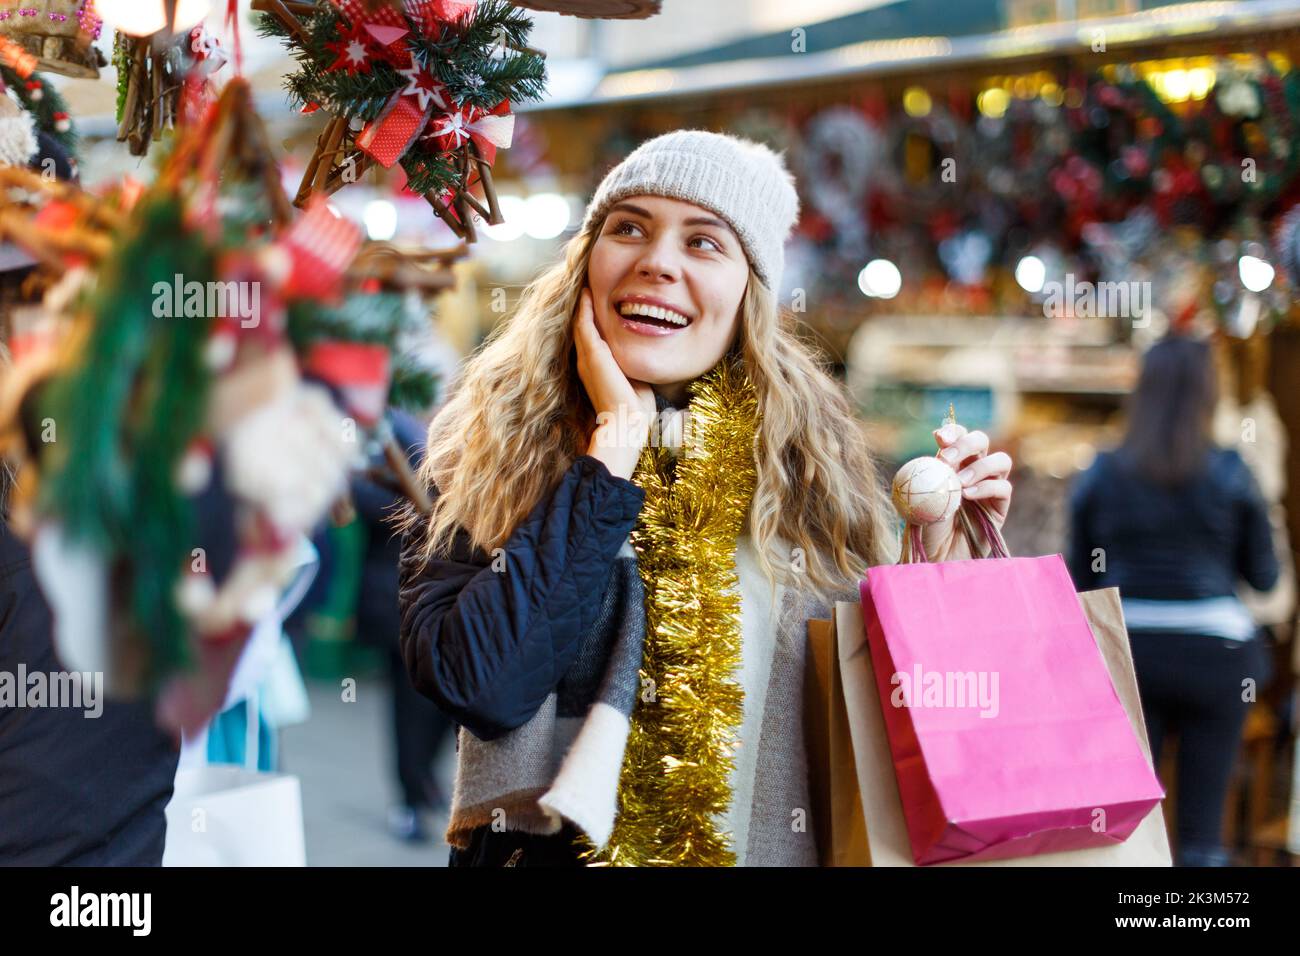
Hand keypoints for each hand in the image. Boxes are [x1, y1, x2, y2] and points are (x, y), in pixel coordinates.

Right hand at [573, 288, 655, 479]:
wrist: (627, 423)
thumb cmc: (635, 410)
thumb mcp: (634, 382)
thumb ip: (633, 368)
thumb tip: (645, 359)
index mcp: (596, 370)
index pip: (591, 340)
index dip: (592, 322)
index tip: (597, 305)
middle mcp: (586, 363)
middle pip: (581, 329)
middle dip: (584, 309)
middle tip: (586, 288)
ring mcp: (587, 357)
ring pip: (580, 323)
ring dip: (582, 304)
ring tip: (584, 286)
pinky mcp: (592, 354)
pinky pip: (583, 323)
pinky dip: (584, 307)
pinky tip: (586, 292)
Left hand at [921, 422, 1013, 560]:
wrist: (936, 556)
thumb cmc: (925, 528)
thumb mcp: (921, 499)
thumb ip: (932, 476)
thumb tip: (939, 455)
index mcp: (951, 463)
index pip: (957, 437)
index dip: (952, 431)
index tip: (939, 437)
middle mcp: (972, 470)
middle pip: (981, 441)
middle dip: (966, 444)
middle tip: (947, 459)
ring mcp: (989, 487)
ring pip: (1000, 460)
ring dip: (979, 467)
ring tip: (959, 483)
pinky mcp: (1000, 506)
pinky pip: (1003, 488)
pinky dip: (987, 487)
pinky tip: (968, 495)